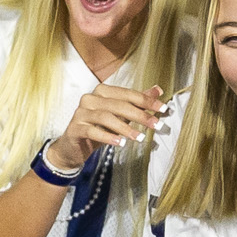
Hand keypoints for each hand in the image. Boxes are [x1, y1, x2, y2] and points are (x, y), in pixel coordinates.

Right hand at [44, 84, 167, 171]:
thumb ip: (136, 102)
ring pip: (106, 117)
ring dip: (125, 128)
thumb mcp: (120, 115)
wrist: (73, 147)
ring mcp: (80, 113)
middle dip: (139, 115)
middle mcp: (90, 98)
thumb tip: (158, 90)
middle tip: (155, 125)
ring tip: (139, 138)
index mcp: (102, 91)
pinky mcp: (75, 128)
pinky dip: (108, 137)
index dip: (146, 101)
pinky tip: (120, 143)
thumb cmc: (99, 128)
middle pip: (118, 104)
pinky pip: (93, 131)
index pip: (128, 94)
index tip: (163, 109)